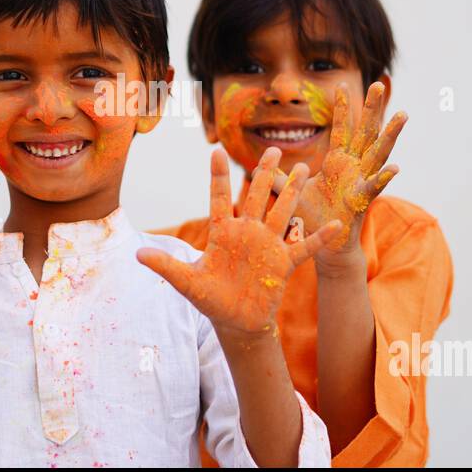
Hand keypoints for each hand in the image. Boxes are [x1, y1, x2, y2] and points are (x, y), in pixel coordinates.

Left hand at [136, 146, 343, 336]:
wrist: (236, 321)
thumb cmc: (211, 299)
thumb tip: (137, 254)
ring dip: (292, 191)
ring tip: (303, 168)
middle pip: (256, 196)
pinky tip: (335, 224)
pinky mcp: (284, 263)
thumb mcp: (187, 282)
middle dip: (265, 173)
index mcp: (222, 233)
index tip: (215, 150)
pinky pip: (305, 247)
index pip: (218, 198)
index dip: (217, 176)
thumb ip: (166, 265)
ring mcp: (267, 245)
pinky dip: (319, 238)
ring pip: (282, 212)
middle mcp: (247, 232)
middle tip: (273, 149)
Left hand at [280, 82, 405, 255]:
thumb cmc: (310, 217)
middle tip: (379, 84)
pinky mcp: (360, 201)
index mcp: (337, 162)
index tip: (342, 85)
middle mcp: (352, 168)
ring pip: (378, 154)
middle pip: (365, 132)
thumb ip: (277, 177)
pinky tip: (395, 167)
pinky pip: (373, 188)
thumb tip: (261, 163)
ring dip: (390, 134)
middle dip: (372, 109)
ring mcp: (359, 182)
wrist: (322, 244)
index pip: (341, 129)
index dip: (342, 109)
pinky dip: (383, 178)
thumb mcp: (291, 192)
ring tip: (402, 114)